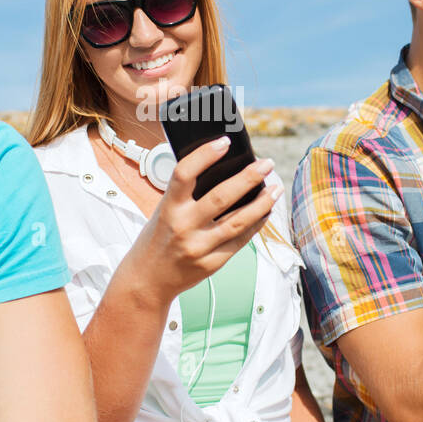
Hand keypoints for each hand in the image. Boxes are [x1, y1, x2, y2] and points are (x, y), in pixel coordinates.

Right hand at [124, 136, 279, 305]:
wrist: (147, 280)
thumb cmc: (157, 239)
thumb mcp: (164, 212)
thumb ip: (187, 196)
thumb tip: (225, 172)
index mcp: (168, 208)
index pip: (184, 174)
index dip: (205, 155)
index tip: (225, 142)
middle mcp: (183, 226)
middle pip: (221, 197)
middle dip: (248, 177)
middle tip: (266, 164)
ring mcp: (198, 247)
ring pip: (238, 221)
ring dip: (261, 203)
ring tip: (275, 188)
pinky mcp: (211, 263)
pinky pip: (240, 241)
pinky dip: (256, 224)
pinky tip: (266, 212)